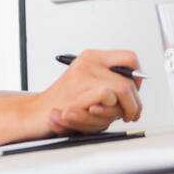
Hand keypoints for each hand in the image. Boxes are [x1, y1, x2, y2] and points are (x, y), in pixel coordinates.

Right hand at [28, 49, 142, 136]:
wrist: (36, 114)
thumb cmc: (64, 104)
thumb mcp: (89, 85)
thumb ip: (108, 81)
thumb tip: (136, 87)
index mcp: (92, 57)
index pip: (129, 58)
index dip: (137, 77)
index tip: (134, 92)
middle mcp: (88, 62)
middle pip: (129, 76)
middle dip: (136, 99)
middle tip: (133, 112)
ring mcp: (83, 75)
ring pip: (123, 87)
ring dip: (129, 107)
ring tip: (125, 116)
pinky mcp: (78, 92)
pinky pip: (108, 95)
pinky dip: (112, 108)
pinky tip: (108, 116)